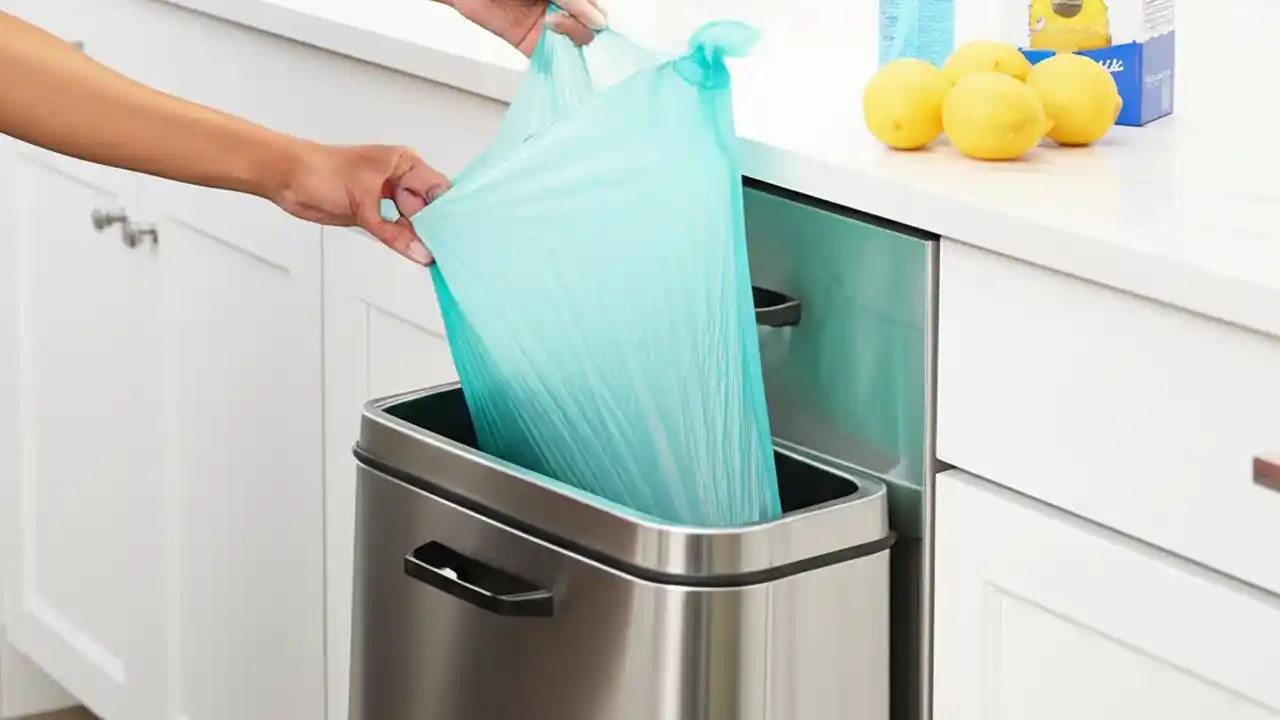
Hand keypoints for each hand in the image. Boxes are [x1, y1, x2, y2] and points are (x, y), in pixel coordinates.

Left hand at [273, 143, 449, 264]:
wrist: (287, 178)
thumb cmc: (320, 171)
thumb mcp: (363, 204)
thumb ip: (393, 233)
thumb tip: (421, 253)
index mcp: (404, 163)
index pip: (438, 189)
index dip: (447, 212)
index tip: (456, 236)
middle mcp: (399, 178)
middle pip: (429, 208)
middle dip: (435, 230)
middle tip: (445, 252)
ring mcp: (387, 196)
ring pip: (415, 221)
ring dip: (420, 238)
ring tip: (432, 256)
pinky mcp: (375, 213)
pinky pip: (397, 230)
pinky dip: (404, 242)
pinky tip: (413, 253)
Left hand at [446, 0, 606, 56]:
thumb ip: (573, 1)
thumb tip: (598, 23)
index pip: (595, 8)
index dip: (597, 14)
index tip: (596, 18)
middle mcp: (559, 8)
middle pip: (589, 26)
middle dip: (582, 23)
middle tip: (564, 15)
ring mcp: (546, 26)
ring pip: (574, 42)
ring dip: (569, 35)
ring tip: (550, 22)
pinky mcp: (529, 43)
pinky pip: (551, 58)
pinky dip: (558, 60)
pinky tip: (555, 47)